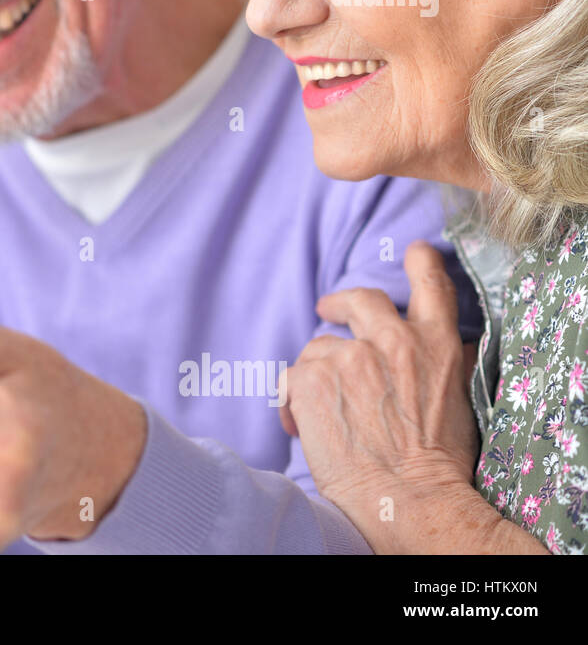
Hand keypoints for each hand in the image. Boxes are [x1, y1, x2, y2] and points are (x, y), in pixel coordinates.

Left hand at [281, 241, 481, 551]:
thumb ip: (441, 364)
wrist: (409, 499)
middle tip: (327, 308)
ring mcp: (350, 355)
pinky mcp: (312, 376)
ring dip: (319, 375)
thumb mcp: (457, 399)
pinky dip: (293, 402)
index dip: (421, 262)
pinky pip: (292, 378)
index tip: (416, 251)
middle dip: (342, 302)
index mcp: (437, 345)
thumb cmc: (438, 465)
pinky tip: (302, 428)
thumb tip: (436, 349)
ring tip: (325, 416)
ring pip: (321, 348)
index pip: (432, 284)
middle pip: (361, 299)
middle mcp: (393, 340)